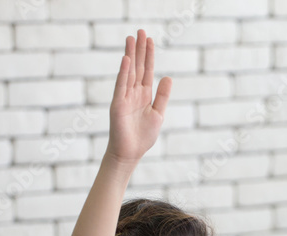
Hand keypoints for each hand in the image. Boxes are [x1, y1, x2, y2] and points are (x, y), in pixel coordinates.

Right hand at [105, 30, 171, 168]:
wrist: (130, 153)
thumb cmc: (143, 136)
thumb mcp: (158, 114)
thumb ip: (162, 96)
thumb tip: (168, 78)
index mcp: (144, 95)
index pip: (146, 70)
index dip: (149, 55)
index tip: (150, 39)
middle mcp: (133, 93)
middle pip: (137, 67)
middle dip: (139, 49)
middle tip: (140, 31)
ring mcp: (124, 97)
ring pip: (129, 72)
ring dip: (130, 55)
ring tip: (132, 38)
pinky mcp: (118, 105)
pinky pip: (121, 86)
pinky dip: (124, 73)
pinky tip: (127, 60)